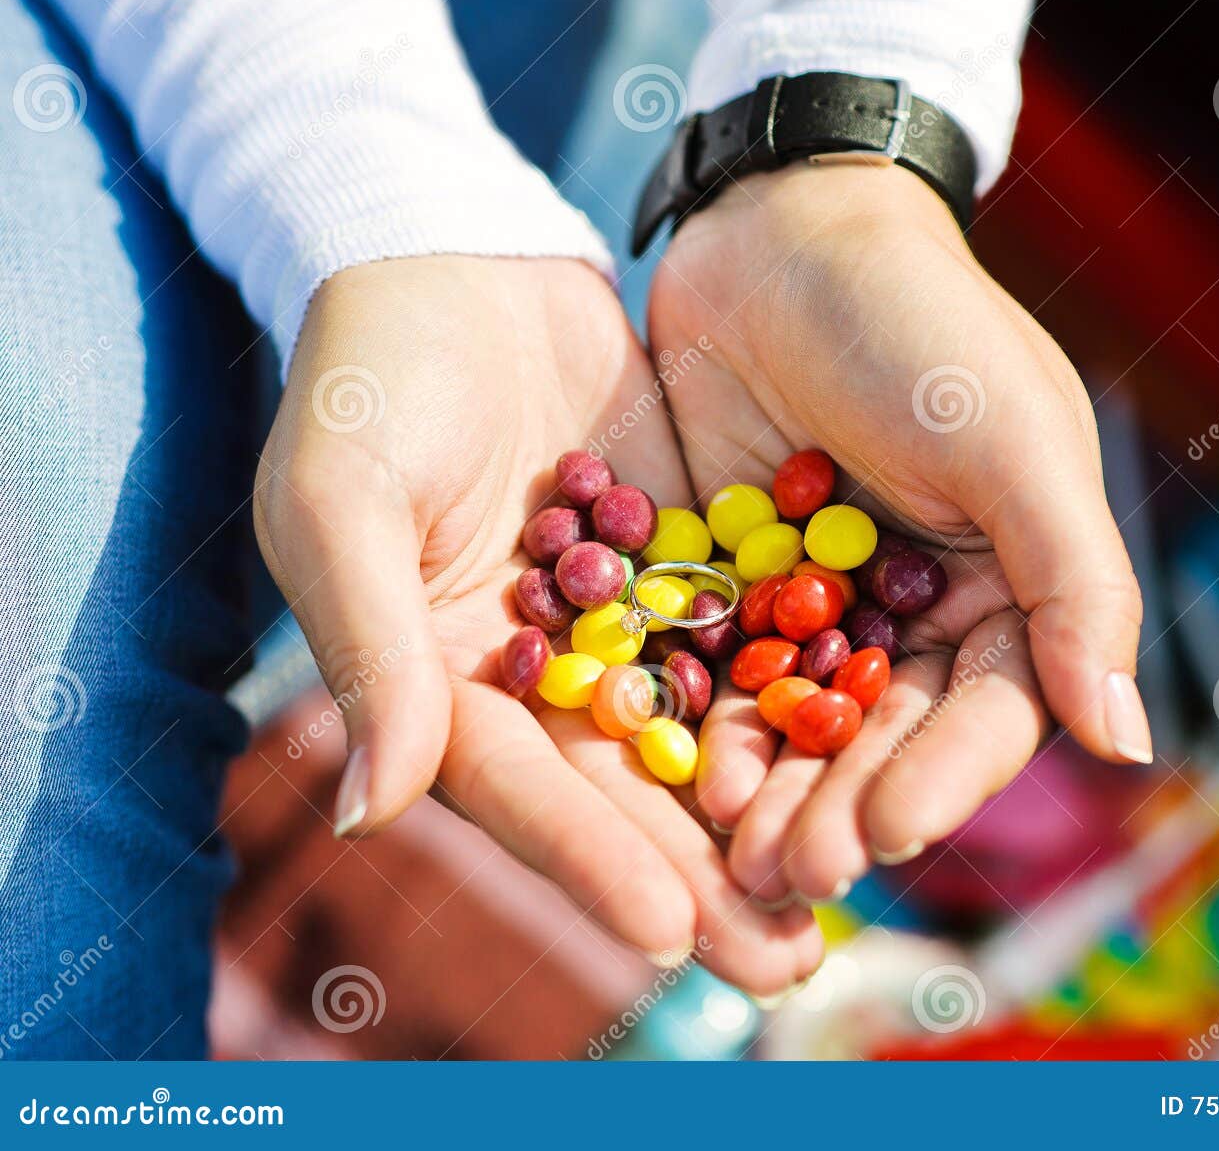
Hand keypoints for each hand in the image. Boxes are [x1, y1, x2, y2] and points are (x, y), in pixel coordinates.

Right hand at [255, 255, 820, 994]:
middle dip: (701, 880)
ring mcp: (619, 624)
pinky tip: (865, 749)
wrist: (458, 264)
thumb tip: (371, 808)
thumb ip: (371, 651)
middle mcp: (537, 675)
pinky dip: (794, 696)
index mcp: (443, 682)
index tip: (666, 933)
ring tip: (844, 888)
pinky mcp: (685, 567)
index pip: (519, 788)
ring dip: (764, 813)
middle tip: (787, 962)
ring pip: (696, 735)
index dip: (588, 860)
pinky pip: (742, 641)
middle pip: (623, 793)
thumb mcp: (344, 501)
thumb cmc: (368, 378)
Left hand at [649, 164, 1149, 904]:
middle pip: (886, 736)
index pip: (986, 710)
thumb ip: (1074, 586)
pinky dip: (701, 720)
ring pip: (800, 721)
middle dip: (843, 806)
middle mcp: (917, 609)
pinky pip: (718, 667)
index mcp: (1007, 585)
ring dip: (771, 789)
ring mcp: (820, 601)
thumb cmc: (919, 322)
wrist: (779, 226)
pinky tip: (676, 770)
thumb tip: (1129, 743)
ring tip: (730, 852)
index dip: (941, 778)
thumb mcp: (1012, 442)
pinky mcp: (732, 580)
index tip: (887, 832)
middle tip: (791, 871)